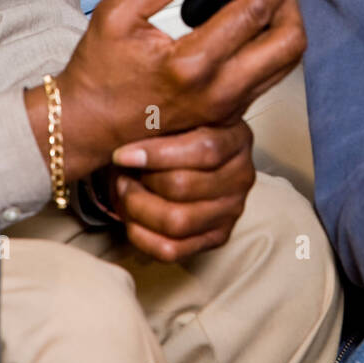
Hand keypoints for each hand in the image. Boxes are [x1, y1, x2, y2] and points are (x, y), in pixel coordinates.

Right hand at [26, 0, 312, 179]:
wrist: (86, 129)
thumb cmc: (98, 72)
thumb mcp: (117, 13)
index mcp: (191, 64)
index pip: (255, 10)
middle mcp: (219, 91)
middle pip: (290, 43)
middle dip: (295, 2)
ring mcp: (227, 109)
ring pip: (286, 63)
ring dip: (287, 25)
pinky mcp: (228, 116)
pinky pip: (269, 77)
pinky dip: (272, 46)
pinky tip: (256, 25)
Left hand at [111, 120, 255, 261]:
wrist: (178, 163)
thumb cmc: (172, 136)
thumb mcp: (175, 117)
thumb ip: (164, 115)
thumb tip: (133, 114)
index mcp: (237, 138)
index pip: (204, 149)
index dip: (159, 154)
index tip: (121, 154)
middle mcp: (242, 176)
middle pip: (183, 186)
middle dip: (142, 182)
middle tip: (122, 172)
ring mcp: (232, 210)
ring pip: (176, 221)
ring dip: (138, 208)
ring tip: (125, 191)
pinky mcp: (217, 238)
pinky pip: (172, 249)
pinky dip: (141, 236)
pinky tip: (131, 218)